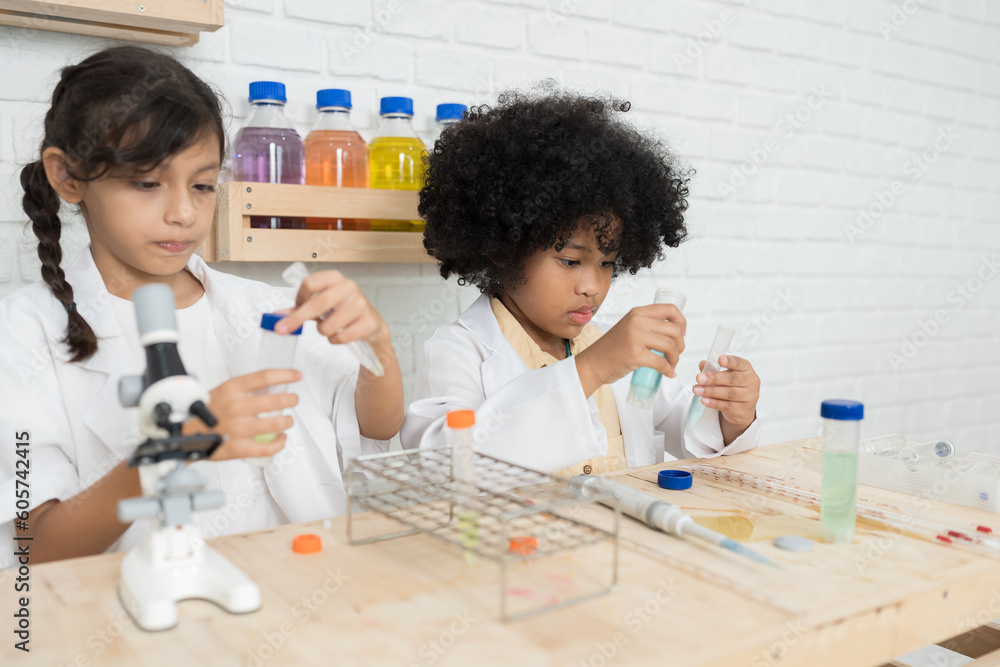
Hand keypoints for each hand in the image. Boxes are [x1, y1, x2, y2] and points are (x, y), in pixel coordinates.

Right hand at [182, 369, 301, 459]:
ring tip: (287, 420)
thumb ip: (246, 388)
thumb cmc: (207, 411)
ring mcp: (238, 428)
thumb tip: (274, 385)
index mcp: (233, 389)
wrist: (186, 432)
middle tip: (293, 400)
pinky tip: (281, 438)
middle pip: (277, 400)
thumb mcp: (224, 391)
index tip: (296, 376)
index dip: (286, 375)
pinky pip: (267, 448)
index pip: (266, 377)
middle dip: (291, 399)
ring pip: (277, 424)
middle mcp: (236, 407)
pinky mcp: (238, 447)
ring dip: (287, 421)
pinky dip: (279, 443)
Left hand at [275, 270, 387, 346]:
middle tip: (282, 330)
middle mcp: (349, 287)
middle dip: (298, 319)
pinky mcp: (368, 322)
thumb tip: (277, 317)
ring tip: (330, 328)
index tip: (295, 308)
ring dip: (323, 332)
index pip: (311, 282)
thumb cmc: (344, 312)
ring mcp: (361, 304)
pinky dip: (335, 340)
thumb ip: (300, 309)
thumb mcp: (322, 306)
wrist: (371, 325)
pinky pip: (341, 337)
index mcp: (335, 278)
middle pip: (318, 303)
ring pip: (329, 325)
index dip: (299, 297)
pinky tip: (341, 335)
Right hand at [576, 304, 684, 396]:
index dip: (681, 322)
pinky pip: (662, 362)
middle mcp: (637, 321)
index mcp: (637, 312)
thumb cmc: (612, 348)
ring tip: (671, 363)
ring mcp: (636, 337)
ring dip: (676, 358)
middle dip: (680, 344)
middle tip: (676, 353)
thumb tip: (674, 331)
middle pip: (674, 330)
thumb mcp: (629, 326)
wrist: (593, 363)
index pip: (670, 309)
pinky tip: (668, 373)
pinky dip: (668, 370)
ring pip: (671, 345)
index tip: (681, 333)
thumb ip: (647, 324)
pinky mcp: (635, 355)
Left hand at [693, 355, 758, 432]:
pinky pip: (727, 406)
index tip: (720, 359)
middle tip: (699, 378)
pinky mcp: (743, 410)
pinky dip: (714, 403)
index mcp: (746, 369)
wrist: (742, 409)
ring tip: (697, 390)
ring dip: (711, 391)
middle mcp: (751, 381)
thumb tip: (702, 364)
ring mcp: (749, 397)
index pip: (739, 363)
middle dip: (714, 378)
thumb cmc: (732, 387)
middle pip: (732, 379)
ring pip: (729, 393)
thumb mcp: (724, 376)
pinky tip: (704, 400)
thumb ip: (713, 369)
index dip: (730, 361)